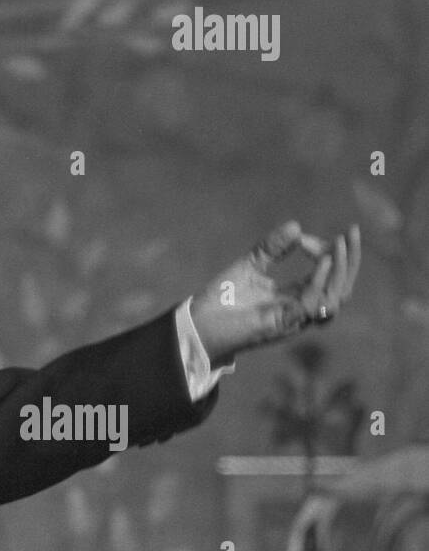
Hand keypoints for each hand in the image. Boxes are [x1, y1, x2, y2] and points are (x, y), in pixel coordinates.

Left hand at [189, 221, 360, 365]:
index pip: (329, 277)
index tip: (315, 235)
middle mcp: (299, 309)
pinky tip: (323, 261)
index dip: (330, 254)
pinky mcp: (280, 324)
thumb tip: (296, 225)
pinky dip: (319, 282)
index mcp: (295, 297)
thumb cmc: (222, 300)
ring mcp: (292, 318)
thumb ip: (271, 249)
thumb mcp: (249, 266)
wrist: (197, 325)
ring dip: (340, 271)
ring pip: (333, 299)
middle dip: (350, 261)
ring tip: (339, 245)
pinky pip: (310, 305)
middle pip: (340, 288)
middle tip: (352, 233)